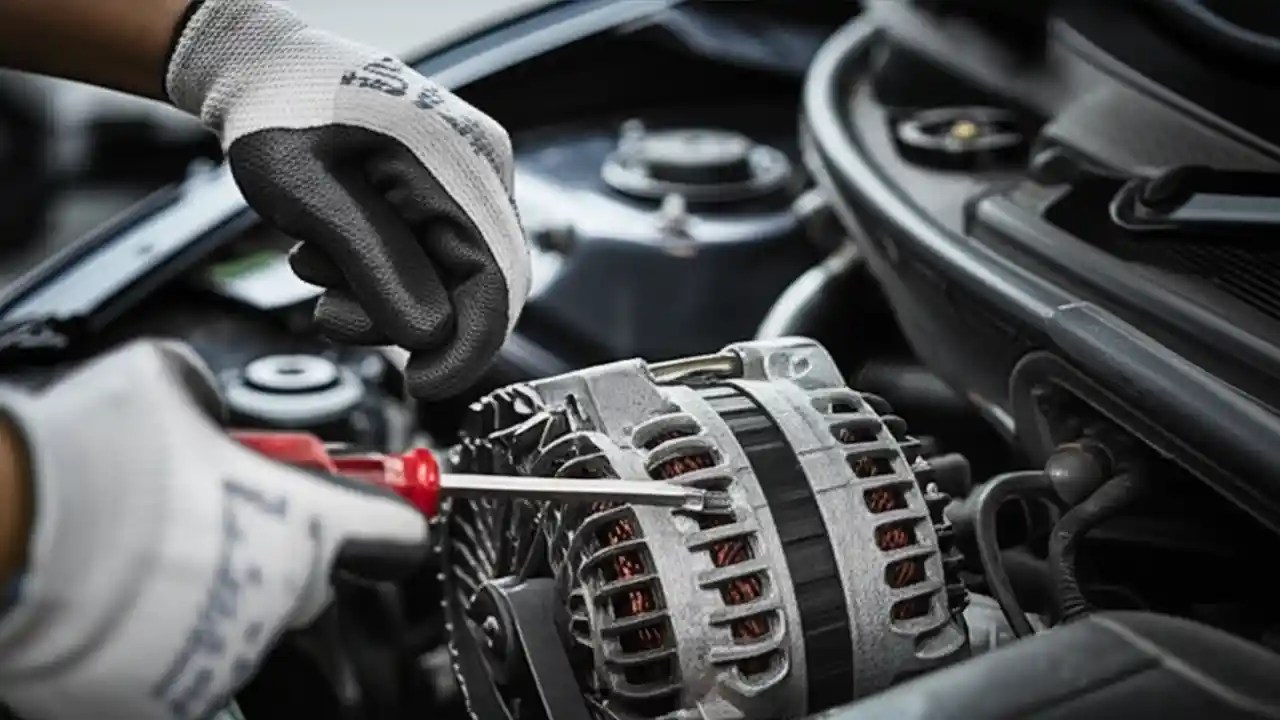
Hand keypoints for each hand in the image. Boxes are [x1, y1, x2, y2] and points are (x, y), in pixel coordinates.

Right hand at [0, 340, 427, 719]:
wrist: (11, 530)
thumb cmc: (92, 457)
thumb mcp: (169, 385)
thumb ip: (216, 406)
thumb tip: (209, 411)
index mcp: (308, 519)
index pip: (396, 533)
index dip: (388, 517)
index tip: (388, 514)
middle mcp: (284, 593)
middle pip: (315, 577)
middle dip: (282, 549)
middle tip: (219, 517)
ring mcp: (232, 651)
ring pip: (254, 619)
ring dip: (221, 588)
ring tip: (152, 553)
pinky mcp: (179, 695)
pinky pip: (197, 661)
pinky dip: (174, 635)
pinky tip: (129, 598)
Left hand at [165, 0, 530, 399]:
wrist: (265, 71)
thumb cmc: (279, 112)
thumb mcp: (312, 196)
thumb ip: (375, 265)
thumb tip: (429, 336)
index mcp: (460, 162)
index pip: (496, 281)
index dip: (467, 348)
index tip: (422, 386)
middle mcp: (480, 170)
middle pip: (477, 287)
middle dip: (410, 321)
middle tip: (337, 317)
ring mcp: (467, 182)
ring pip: (450, 282)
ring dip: (381, 298)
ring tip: (317, 268)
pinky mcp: (445, 196)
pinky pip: (433, 261)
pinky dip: (383, 277)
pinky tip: (334, 253)